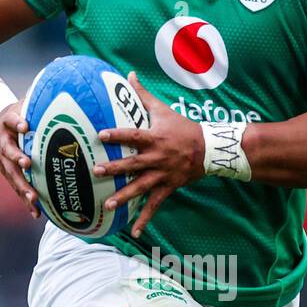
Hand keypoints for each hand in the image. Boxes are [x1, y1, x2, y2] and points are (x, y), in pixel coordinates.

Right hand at [0, 102, 40, 216]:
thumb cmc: (17, 113)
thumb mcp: (24, 103)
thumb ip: (38, 101)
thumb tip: (64, 89)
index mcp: (7, 124)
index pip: (11, 121)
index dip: (17, 123)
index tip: (25, 125)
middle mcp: (3, 143)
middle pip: (8, 152)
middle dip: (18, 159)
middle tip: (27, 164)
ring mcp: (3, 160)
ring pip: (11, 175)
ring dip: (22, 186)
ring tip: (33, 198)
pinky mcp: (8, 172)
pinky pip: (16, 187)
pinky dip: (26, 200)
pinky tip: (36, 213)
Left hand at [95, 72, 202, 236]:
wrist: (210, 149)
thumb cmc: (182, 127)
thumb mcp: (163, 110)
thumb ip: (143, 95)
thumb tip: (129, 74)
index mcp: (154, 138)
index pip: (133, 135)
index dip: (117, 134)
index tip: (100, 134)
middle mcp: (157, 158)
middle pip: (133, 164)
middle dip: (114, 168)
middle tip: (96, 172)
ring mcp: (163, 175)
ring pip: (141, 187)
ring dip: (125, 196)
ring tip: (108, 204)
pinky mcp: (168, 188)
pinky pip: (154, 206)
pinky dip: (144, 220)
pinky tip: (134, 233)